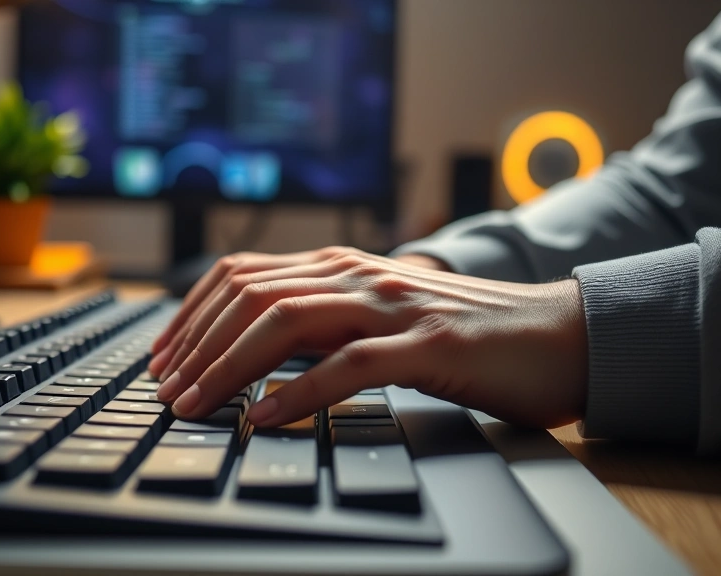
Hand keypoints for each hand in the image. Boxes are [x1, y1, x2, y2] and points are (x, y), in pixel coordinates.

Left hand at [153, 250, 587, 428]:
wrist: (556, 335)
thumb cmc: (465, 334)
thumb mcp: (379, 317)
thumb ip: (326, 321)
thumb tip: (257, 353)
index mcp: (342, 267)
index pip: (243, 275)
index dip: (192, 314)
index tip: (164, 357)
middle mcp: (358, 275)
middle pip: (250, 295)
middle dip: (195, 344)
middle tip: (165, 389)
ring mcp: (392, 306)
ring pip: (285, 321)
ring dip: (228, 366)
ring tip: (195, 405)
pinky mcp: (427, 343)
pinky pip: (347, 364)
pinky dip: (296, 393)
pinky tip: (263, 418)